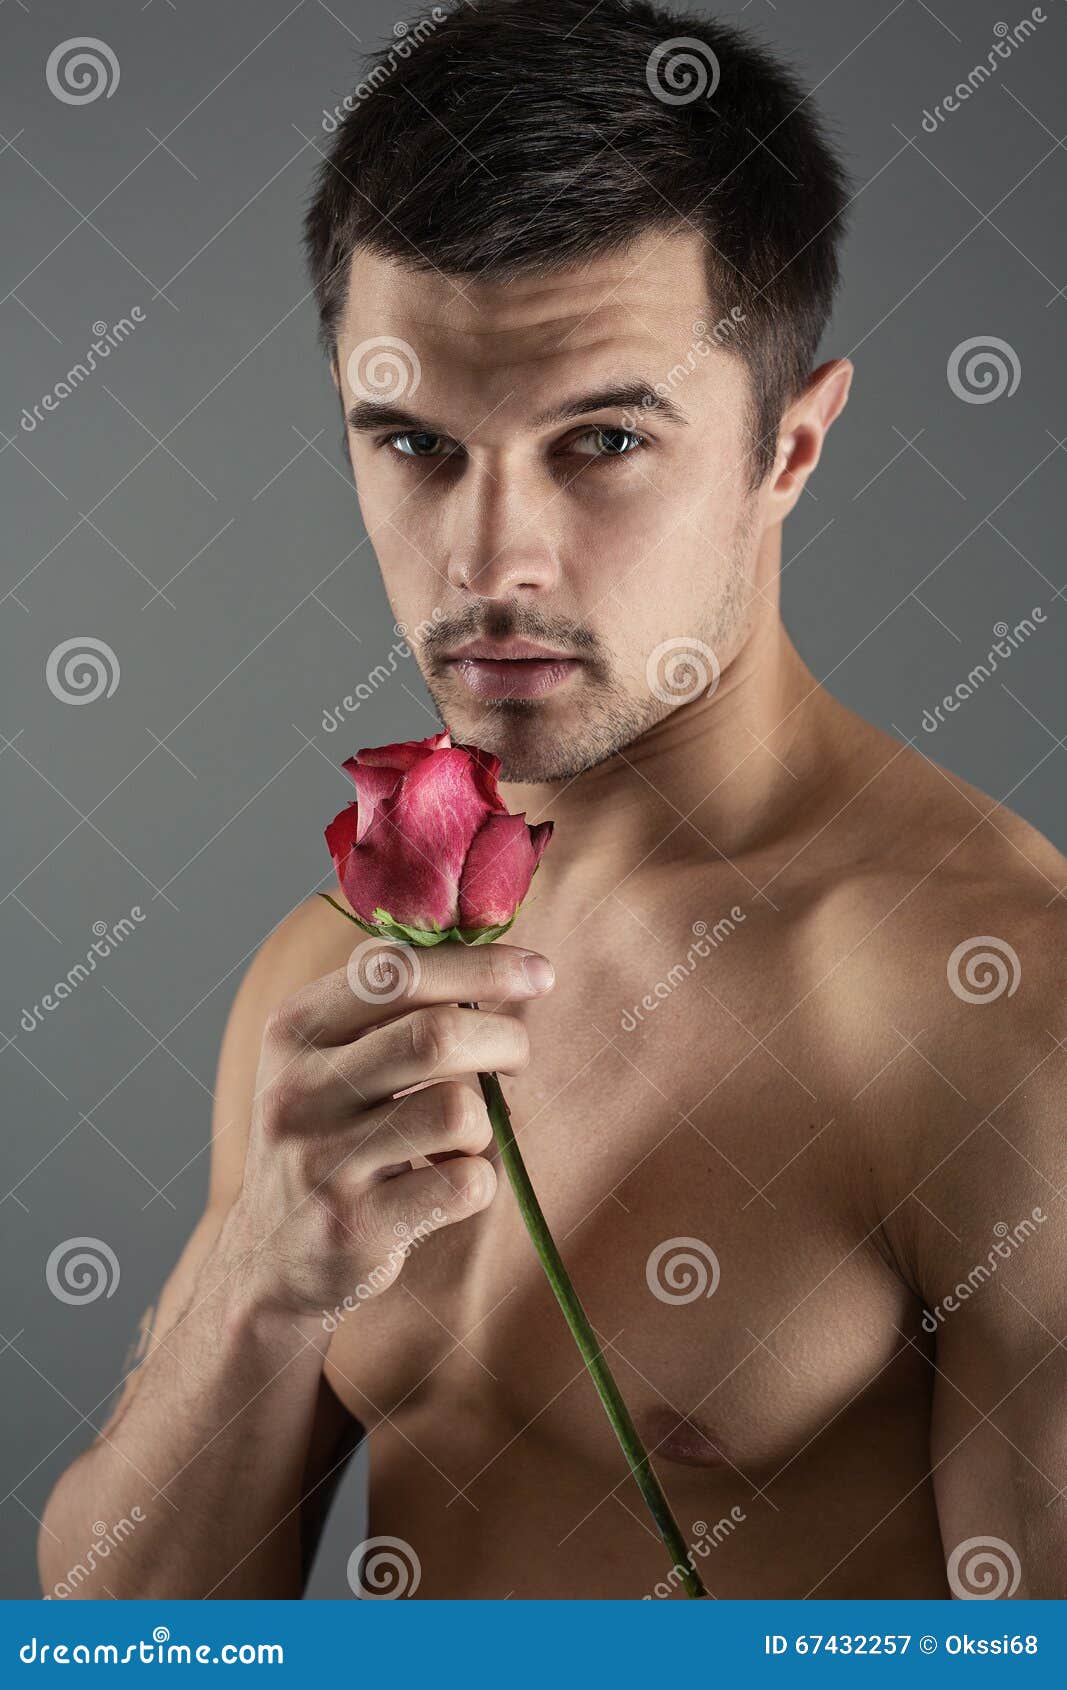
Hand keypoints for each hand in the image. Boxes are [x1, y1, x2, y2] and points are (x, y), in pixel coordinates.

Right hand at [215, 939, 554, 1331]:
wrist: (271, 1256)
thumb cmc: (327, 1135)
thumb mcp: (327, 1057)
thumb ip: (392, 1004)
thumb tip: (500, 957)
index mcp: (292, 1029)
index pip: (397, 970)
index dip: (482, 965)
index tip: (540, 973)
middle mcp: (298, 1090)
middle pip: (438, 1035)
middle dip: (505, 1040)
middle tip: (518, 1060)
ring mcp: (322, 1162)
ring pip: (458, 1111)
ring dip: (484, 1122)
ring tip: (462, 1137)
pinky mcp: (355, 1227)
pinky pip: (465, 1183)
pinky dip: (477, 1180)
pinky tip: (444, 1186)